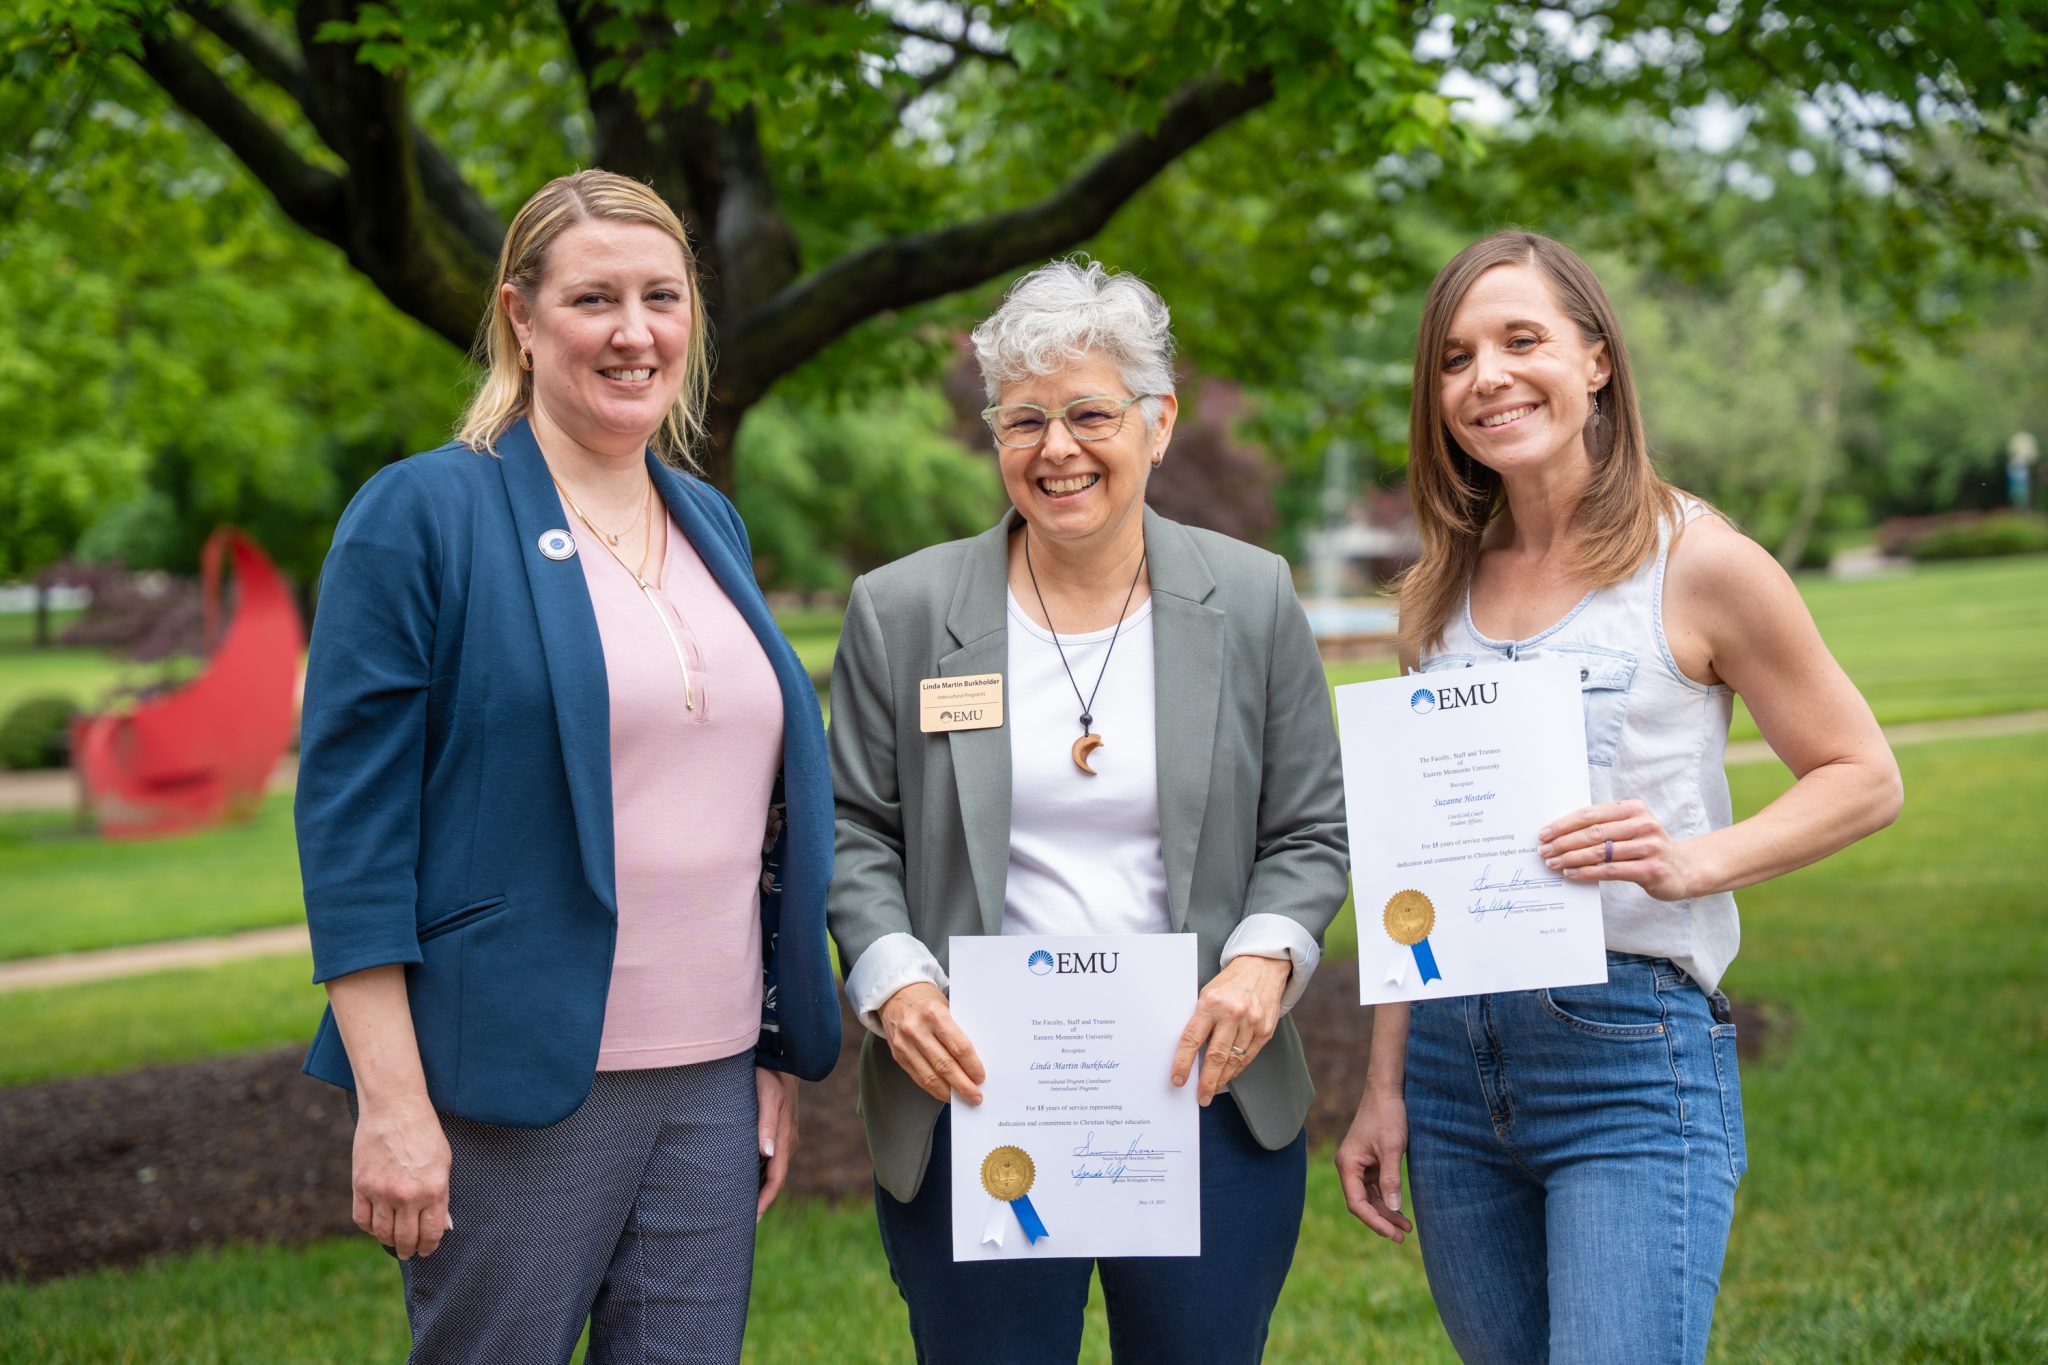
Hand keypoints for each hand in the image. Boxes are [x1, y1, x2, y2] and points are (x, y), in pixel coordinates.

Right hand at [351, 1092, 451, 1258]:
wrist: (395, 1108)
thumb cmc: (424, 1132)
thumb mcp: (444, 1163)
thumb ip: (442, 1197)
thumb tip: (443, 1225)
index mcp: (433, 1190)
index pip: (431, 1233)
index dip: (429, 1246)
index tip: (426, 1250)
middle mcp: (407, 1196)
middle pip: (405, 1238)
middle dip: (409, 1250)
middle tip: (409, 1252)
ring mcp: (381, 1192)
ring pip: (382, 1232)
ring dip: (389, 1241)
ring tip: (393, 1241)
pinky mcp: (361, 1185)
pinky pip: (361, 1219)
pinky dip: (368, 1227)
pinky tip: (376, 1225)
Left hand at [755, 1068, 799, 1220]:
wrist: (782, 1055)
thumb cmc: (769, 1075)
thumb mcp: (767, 1097)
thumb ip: (766, 1125)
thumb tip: (767, 1154)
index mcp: (786, 1138)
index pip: (776, 1179)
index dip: (764, 1201)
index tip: (751, 1219)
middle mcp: (788, 1141)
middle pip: (776, 1179)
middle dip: (762, 1200)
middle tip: (742, 1222)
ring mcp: (785, 1135)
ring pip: (773, 1170)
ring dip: (760, 1187)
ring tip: (741, 1205)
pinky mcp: (779, 1129)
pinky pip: (771, 1158)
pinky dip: (760, 1172)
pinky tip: (746, 1176)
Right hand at [878, 982, 985, 1103]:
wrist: (894, 994)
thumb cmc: (925, 1000)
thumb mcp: (945, 1006)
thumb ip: (956, 1031)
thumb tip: (975, 1060)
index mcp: (934, 1014)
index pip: (958, 1046)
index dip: (971, 1065)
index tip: (981, 1077)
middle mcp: (917, 1030)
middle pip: (945, 1065)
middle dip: (963, 1085)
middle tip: (976, 1096)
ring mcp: (904, 1044)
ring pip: (930, 1077)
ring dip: (949, 1092)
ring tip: (962, 1099)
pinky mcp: (898, 1055)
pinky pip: (918, 1078)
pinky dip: (933, 1089)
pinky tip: (945, 1093)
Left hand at [1171, 954, 1290, 1105]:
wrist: (1262, 966)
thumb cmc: (1229, 982)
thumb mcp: (1207, 994)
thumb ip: (1199, 1019)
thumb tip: (1187, 1051)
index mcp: (1211, 1002)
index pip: (1192, 1039)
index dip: (1183, 1063)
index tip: (1177, 1079)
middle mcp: (1233, 1013)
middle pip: (1216, 1056)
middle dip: (1206, 1081)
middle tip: (1200, 1097)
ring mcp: (1251, 1023)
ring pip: (1234, 1060)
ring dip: (1221, 1079)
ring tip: (1212, 1090)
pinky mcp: (1265, 1030)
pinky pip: (1248, 1057)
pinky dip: (1237, 1069)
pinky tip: (1228, 1076)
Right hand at [1336, 1086, 1412, 1240]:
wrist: (1388, 1091)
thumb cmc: (1388, 1116)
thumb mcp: (1392, 1148)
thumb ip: (1391, 1179)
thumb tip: (1394, 1209)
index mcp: (1348, 1164)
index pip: (1357, 1203)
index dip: (1375, 1222)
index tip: (1393, 1234)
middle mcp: (1349, 1166)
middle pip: (1361, 1203)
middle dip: (1381, 1221)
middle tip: (1402, 1237)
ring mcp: (1358, 1165)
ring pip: (1369, 1197)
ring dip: (1386, 1212)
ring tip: (1406, 1227)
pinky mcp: (1369, 1161)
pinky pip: (1374, 1187)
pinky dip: (1386, 1199)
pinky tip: (1400, 1209)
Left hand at [1539, 799, 1699, 900]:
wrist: (1685, 868)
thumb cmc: (1648, 846)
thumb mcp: (1631, 828)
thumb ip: (1604, 826)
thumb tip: (1561, 833)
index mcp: (1633, 809)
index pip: (1591, 814)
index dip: (1564, 824)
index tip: (1544, 833)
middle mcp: (1642, 824)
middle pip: (1593, 832)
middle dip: (1563, 842)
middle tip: (1543, 850)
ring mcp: (1648, 847)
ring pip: (1599, 852)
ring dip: (1571, 858)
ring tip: (1552, 863)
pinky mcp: (1650, 869)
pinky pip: (1610, 870)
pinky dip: (1586, 872)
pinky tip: (1571, 874)